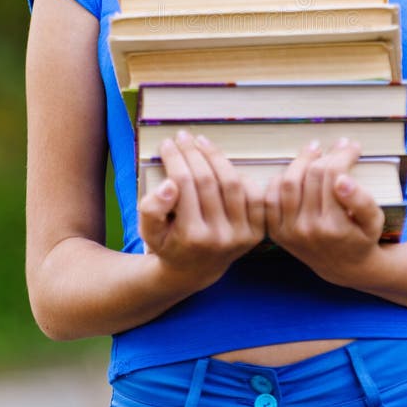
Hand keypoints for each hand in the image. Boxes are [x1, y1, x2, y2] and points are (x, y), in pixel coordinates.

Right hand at [138, 131, 264, 289]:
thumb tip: (170, 185)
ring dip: (216, 157)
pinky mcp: (257, 232)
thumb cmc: (168, 243)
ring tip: (200, 142)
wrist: (194, 269)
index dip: (175, 159)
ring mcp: (242, 235)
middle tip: (182, 137)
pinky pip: (253, 194)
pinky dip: (239, 175)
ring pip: (232, 183)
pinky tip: (222, 163)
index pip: (184, 185)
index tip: (167, 143)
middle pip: (208, 181)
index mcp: (192, 236)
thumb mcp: (149, 231)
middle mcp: (220, 238)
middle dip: (193, 153)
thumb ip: (152, 209)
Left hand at [265, 138, 385, 285]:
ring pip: (289, 183)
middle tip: (336, 145)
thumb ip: (362, 200)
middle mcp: (308, 229)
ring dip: (301, 162)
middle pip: (312, 176)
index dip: (343, 155)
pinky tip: (296, 171)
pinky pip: (271, 198)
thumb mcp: (374, 222)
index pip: (333, 176)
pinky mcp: (277, 233)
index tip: (352, 146)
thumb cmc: (362, 238)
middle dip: (325, 155)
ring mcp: (289, 232)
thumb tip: (342, 180)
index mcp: (334, 226)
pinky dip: (280, 180)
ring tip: (315, 151)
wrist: (345, 267)